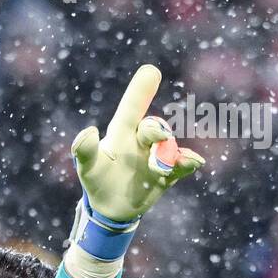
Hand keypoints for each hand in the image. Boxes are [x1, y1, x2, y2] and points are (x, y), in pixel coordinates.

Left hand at [71, 64, 204, 223]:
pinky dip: (188, 162)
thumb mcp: (87, 166)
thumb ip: (84, 150)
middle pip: (153, 128)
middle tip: (160, 137)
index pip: (131, 109)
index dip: (140, 91)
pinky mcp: (169, 174)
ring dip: (171, 153)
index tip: (151, 71)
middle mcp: (142, 140)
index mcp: (121, 133)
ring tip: (164, 166)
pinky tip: (193, 162)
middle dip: (156, 130)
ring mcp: (157, 156)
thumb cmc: (96, 179)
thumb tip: (89, 131)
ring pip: (170, 147)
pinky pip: (182, 165)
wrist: (111, 206)